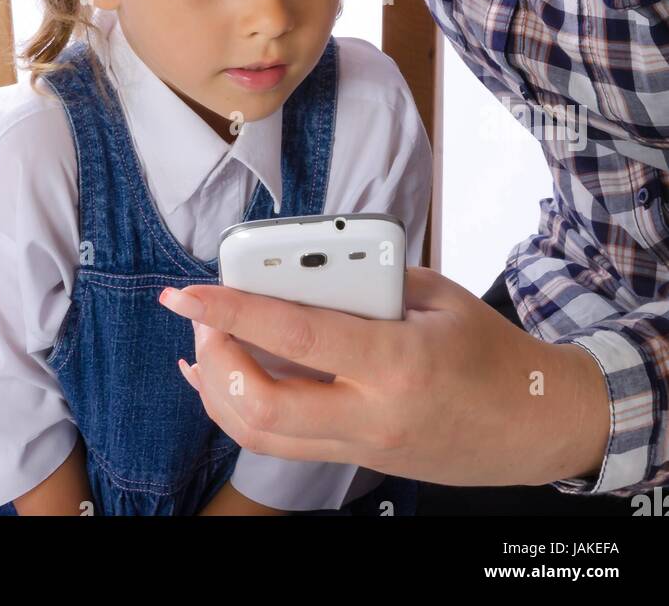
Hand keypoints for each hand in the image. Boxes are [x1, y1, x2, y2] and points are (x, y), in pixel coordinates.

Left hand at [161, 267, 610, 487]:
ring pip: (258, 434)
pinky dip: (241, 408)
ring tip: (204, 341)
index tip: (189, 292)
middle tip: (200, 315)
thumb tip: (302, 265)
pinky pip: (278, 442)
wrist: (534, 426)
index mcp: (396, 363)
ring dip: (217, 387)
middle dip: (214, 356)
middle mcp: (371, 416)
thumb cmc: (491, 352)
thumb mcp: (436, 295)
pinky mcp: (355, 460)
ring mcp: (360, 448)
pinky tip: (227, 375)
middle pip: (260, 405)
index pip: (295, 337)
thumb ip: (368, 279)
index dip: (233, 311)